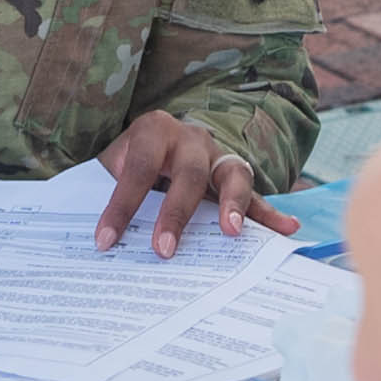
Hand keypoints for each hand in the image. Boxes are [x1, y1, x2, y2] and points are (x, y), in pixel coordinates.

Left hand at [96, 111, 302, 259]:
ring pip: (234, 174)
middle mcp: (191, 139)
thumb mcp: (107, 166)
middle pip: (190, 173)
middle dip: (177, 213)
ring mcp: (218, 157)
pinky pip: (255, 195)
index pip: (138, 168)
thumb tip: (92, 239)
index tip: (105, 241)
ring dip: (233, 204)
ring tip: (231, 232)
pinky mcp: (235, 177)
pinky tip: (288, 229)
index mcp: (154, 130)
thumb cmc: (124, 162)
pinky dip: (271, 213)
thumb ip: (103, 191)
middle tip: (163, 250)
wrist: (149, 140)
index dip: (121, 205)